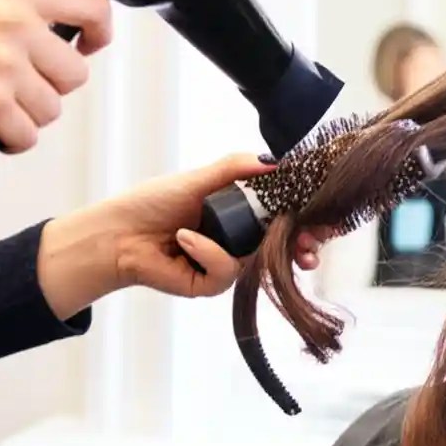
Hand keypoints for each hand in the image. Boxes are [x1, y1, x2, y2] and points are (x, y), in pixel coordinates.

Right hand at [0, 0, 110, 150]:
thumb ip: (27, 13)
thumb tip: (75, 39)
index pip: (92, 6)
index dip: (100, 31)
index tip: (89, 45)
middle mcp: (17, 26)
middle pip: (76, 74)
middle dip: (51, 86)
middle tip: (15, 83)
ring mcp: (5, 66)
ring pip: (53, 109)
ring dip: (27, 114)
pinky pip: (28, 136)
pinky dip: (12, 139)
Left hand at [36, 154, 324, 319]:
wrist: (117, 233)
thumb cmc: (153, 203)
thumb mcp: (202, 178)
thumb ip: (238, 168)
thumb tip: (275, 161)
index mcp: (240, 214)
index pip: (284, 217)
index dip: (308, 219)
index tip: (328, 220)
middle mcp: (238, 241)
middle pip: (283, 246)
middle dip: (302, 246)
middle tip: (313, 246)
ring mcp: (225, 264)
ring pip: (258, 261)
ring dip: (247, 247)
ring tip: (242, 238)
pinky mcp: (208, 284)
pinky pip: (225, 271)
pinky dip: (206, 253)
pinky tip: (183, 241)